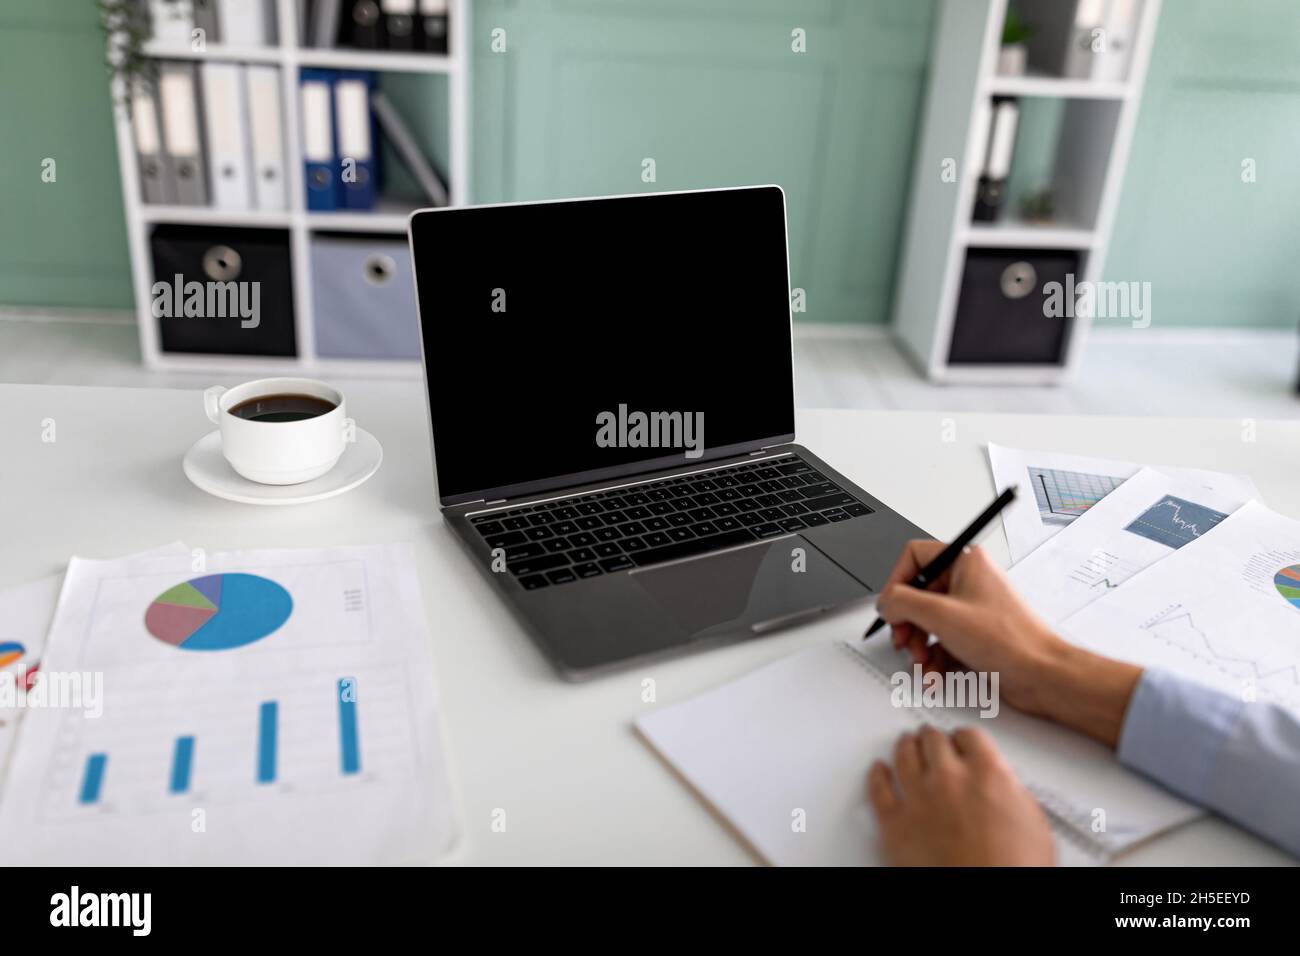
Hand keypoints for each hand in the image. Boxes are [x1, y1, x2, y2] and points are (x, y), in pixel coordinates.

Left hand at [867, 726, 1053, 866]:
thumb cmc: (1014, 870)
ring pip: (903, 756)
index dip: (964, 738)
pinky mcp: (894, 823)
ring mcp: (918, 798)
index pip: (969, 737)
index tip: (960, 739)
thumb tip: (1002, 785)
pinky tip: (878, 770)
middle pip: (933, 741)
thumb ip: (1011, 792)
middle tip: (930, 738)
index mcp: (987, 774)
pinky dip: (877, 775)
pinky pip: (878, 789)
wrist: (988, 899)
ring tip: (905, 742)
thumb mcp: (1032, 822)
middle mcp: (949, 779)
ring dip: (905, 746)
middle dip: (932, 738)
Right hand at [875, 540, 1142, 746]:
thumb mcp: (941, 615)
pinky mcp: (974, 634)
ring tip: (924, 662)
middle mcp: (968, 581)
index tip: (892, 608)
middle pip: (917, 594)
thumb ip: (902, 602)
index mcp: (965, 562)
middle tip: (904, 641)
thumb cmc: (1009, 640)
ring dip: (919, 645)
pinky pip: (941, 640)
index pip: (914, 557)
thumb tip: (885, 602)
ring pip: (926, 621)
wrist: (1042, 675)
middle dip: (907, 622)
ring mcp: (971, 609)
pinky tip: (936, 675)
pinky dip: (934, 659)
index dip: (896, 582)